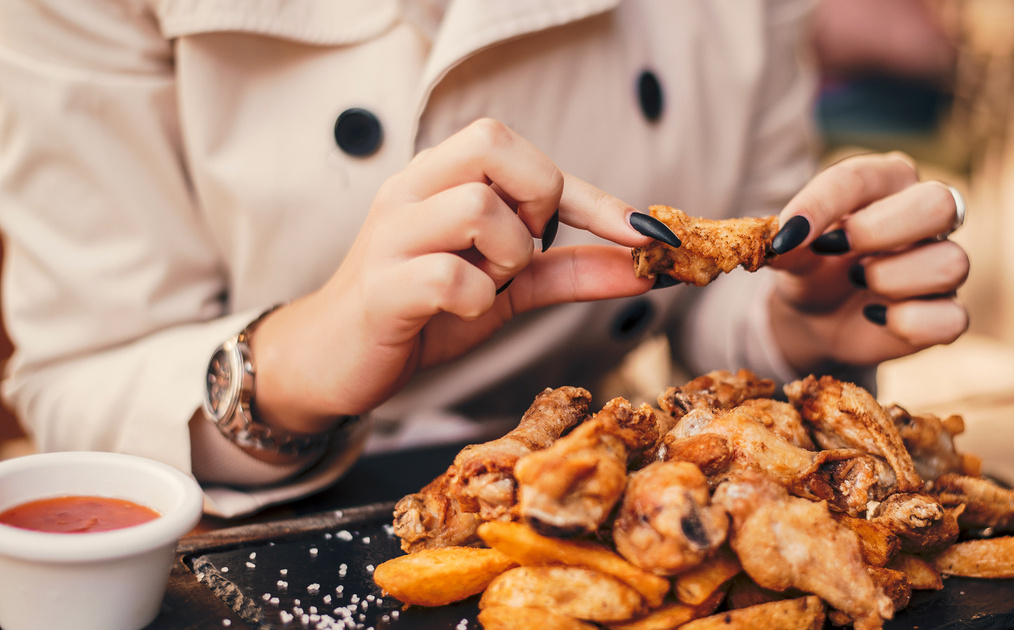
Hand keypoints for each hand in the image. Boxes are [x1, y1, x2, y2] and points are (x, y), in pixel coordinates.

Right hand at [249, 119, 655, 436]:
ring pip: (477, 208)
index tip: (646, 233)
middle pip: (491, 144)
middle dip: (539, 199)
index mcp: (440, 177)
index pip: (521, 152)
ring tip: (490, 286)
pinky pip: (450, 276)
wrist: (335, 362)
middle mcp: (411, 191)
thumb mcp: (506, 286)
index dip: (593, 195)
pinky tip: (463, 313)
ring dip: (509, 256)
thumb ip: (570, 270)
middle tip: (530, 250)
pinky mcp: (379, 289)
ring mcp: (390, 236)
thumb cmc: (423, 310)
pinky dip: (477, 299)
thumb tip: (647, 268)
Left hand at [765, 152, 968, 369]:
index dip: (822, 204)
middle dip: (880, 231)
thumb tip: (778, 241)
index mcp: (885, 183)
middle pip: (940, 203)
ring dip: (892, 279)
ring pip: (951, 263)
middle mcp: (924, 216)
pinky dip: (908, 322)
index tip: (788, 235)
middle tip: (837, 250)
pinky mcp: (945, 311)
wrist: (817, 317)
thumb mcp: (790, 253)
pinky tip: (874, 316)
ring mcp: (940, 263)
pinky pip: (952, 318)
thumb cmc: (812, 266)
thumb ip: (785, 243)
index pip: (862, 177)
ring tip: (857, 281)